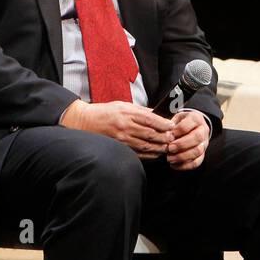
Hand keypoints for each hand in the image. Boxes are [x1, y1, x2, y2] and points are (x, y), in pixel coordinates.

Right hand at [60, 100, 174, 158]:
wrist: (85, 122)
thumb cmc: (104, 112)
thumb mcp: (122, 105)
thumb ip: (140, 110)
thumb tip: (157, 114)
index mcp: (127, 112)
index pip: (150, 119)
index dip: (163, 123)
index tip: (172, 126)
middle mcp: (125, 126)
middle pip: (150, 133)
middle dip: (164, 137)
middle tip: (173, 138)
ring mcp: (121, 138)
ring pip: (146, 145)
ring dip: (159, 147)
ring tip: (167, 147)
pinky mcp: (119, 147)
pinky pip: (137, 153)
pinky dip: (149, 154)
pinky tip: (155, 154)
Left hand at [166, 110, 210, 169]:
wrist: (190, 127)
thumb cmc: (179, 123)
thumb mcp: (175, 119)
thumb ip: (170, 126)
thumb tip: (166, 135)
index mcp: (196, 118)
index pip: (189, 124)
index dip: (178, 131)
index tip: (168, 135)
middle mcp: (203, 130)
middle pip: (197, 137)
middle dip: (181, 145)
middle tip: (169, 148)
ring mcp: (204, 143)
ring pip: (198, 151)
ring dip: (182, 156)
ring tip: (169, 158)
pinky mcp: (202, 154)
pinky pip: (196, 162)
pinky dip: (184, 165)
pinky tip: (174, 165)